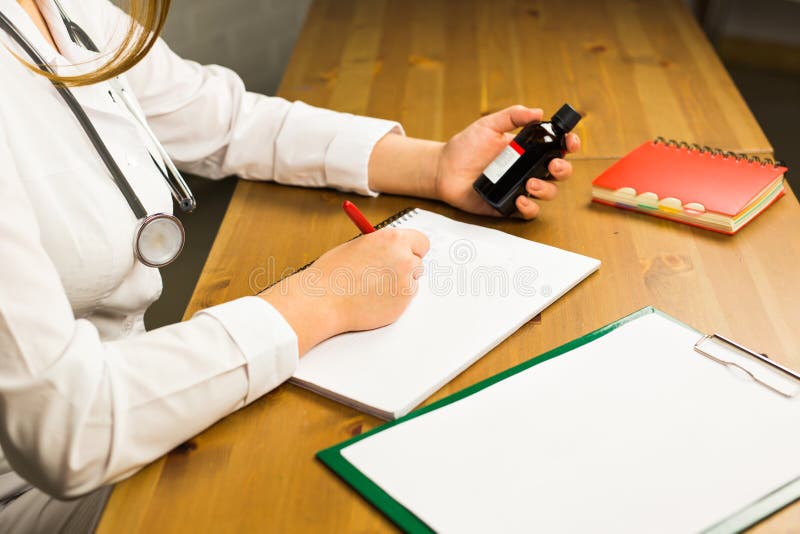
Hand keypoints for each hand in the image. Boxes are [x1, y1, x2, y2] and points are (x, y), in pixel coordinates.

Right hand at [260, 228, 429, 353]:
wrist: (323, 300)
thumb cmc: (333, 273)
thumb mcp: (358, 246)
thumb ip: (381, 247)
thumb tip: (394, 250)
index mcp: (392, 239)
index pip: (421, 241)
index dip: (413, 248)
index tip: (407, 253)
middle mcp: (404, 258)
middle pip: (418, 262)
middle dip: (406, 267)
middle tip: (388, 274)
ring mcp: (405, 282)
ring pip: (411, 282)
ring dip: (399, 284)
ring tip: (371, 288)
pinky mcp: (402, 304)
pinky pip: (404, 300)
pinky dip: (392, 300)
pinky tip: (371, 300)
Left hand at [434, 105, 580, 218]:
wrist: (444, 169)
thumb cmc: (466, 147)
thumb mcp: (489, 125)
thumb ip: (512, 116)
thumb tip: (537, 112)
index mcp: (528, 149)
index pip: (557, 147)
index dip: (569, 144)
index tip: (569, 142)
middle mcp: (527, 169)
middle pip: (559, 173)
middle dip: (563, 170)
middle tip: (553, 166)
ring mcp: (520, 187)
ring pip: (548, 193)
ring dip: (546, 189)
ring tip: (530, 183)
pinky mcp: (508, 205)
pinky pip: (528, 211)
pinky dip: (529, 207)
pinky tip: (520, 199)